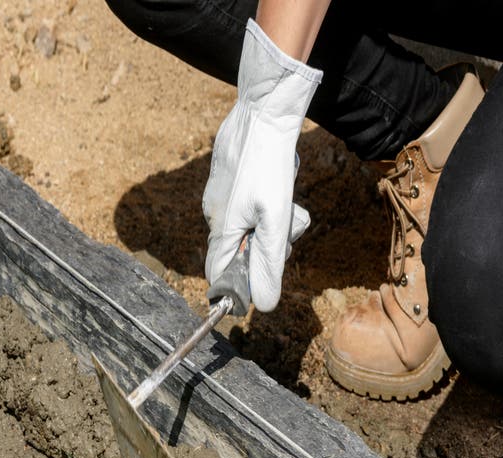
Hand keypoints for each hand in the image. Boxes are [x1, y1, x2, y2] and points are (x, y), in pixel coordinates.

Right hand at [202, 18, 321, 311]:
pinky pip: (254, 204)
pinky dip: (272, 200)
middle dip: (268, 247)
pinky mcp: (233, 178)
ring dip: (276, 221)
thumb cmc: (269, 165)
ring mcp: (223, 195)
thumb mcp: (275, 221)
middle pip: (242, 251)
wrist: (265, 109)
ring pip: (252, 226)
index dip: (238, 287)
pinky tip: (281, 180)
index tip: (261, 286)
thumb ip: (269, 263)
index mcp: (221, 228)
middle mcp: (216, 214)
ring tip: (287, 198)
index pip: (218, 274)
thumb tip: (263, 304)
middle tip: (287, 227)